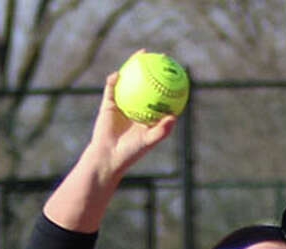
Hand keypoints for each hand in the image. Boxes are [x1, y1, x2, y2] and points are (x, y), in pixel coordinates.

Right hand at [43, 64, 176, 233]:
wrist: (108, 157)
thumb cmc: (131, 152)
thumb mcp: (148, 141)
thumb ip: (161, 131)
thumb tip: (174, 117)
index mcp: (149, 116)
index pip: (162, 96)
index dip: (169, 84)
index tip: (177, 73)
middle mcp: (137, 108)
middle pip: (148, 84)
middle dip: (154, 69)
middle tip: (162, 56)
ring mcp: (123, 105)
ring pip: (130, 81)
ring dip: (134, 66)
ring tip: (140, 55)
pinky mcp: (108, 105)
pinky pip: (112, 89)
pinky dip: (114, 81)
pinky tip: (118, 73)